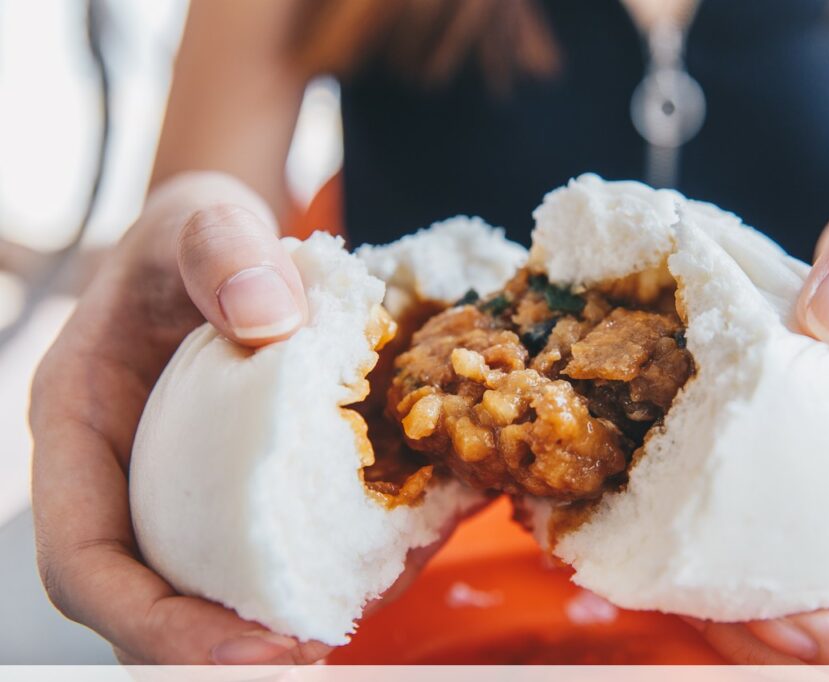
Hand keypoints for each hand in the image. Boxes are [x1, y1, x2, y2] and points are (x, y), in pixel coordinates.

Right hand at [33, 171, 332, 663]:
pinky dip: (313, 573)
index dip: (153, 624)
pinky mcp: (233, 488)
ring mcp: (178, 489)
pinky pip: (260, 549)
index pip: (85, 560)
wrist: (221, 245)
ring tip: (347, 624)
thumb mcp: (204, 223)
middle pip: (144, 602)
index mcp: (82, 426)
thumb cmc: (195, 236)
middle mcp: (124, 476)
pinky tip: (377, 568)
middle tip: (308, 657)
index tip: (247, 652)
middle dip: (214, 653)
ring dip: (269, 629)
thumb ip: (225, 254)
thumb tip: (270, 320)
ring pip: (203, 590)